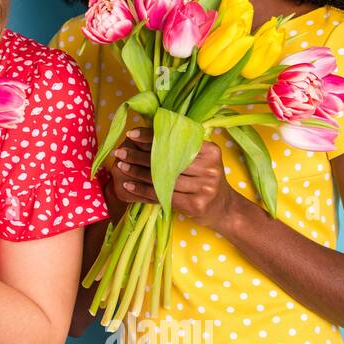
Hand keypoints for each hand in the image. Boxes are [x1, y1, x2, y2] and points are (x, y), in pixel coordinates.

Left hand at [110, 127, 239, 231]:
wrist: (223, 208)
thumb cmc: (204, 179)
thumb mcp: (201, 160)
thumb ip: (181, 149)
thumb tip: (145, 135)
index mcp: (210, 151)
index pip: (175, 141)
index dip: (151, 136)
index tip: (131, 134)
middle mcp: (209, 168)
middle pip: (166, 160)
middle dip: (138, 156)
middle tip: (119, 153)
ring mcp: (204, 187)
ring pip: (161, 178)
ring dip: (136, 173)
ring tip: (120, 167)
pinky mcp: (195, 204)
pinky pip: (162, 195)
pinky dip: (142, 190)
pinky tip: (129, 185)